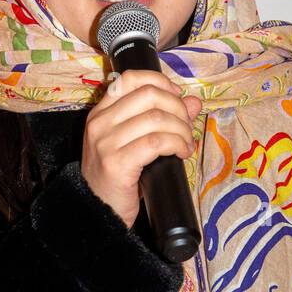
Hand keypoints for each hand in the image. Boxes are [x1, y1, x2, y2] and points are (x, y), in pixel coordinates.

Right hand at [80, 69, 202, 228]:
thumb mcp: (137, 142)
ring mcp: (105, 143)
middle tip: (186, 127)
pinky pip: (156, 142)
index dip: (160, 82)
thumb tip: (193, 101)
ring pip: (156, 118)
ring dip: (181, 129)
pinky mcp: (117, 163)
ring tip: (186, 144)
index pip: (130, 78)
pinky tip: (182, 153)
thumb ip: (162, 118)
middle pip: (149, 95)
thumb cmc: (119, 177)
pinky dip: (177, 144)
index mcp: (101, 113)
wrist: (98, 213)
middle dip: (177, 108)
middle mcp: (99, 123)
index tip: (177, 97)